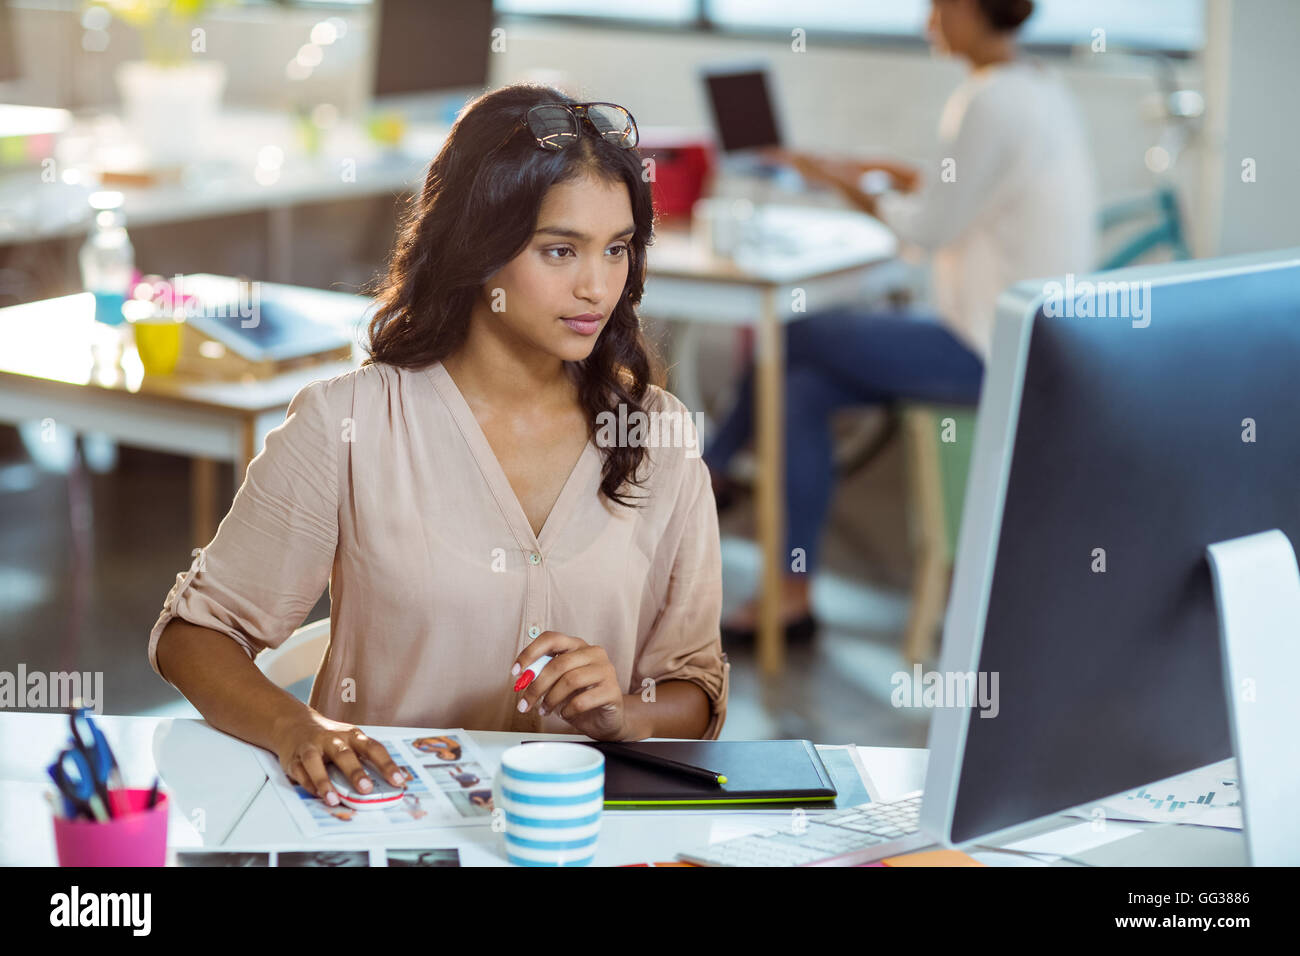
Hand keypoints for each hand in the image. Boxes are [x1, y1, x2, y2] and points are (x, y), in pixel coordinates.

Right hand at [269, 709, 411, 805]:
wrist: (294, 723)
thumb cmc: (329, 737)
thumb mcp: (350, 741)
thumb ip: (365, 759)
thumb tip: (387, 784)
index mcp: (352, 736)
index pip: (373, 749)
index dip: (387, 765)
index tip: (399, 780)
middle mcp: (332, 739)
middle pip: (345, 754)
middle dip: (356, 772)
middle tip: (367, 789)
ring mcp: (311, 748)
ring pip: (316, 762)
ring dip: (324, 782)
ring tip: (334, 799)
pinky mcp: (294, 758)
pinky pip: (300, 772)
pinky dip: (308, 784)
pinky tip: (316, 795)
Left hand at [512, 632, 630, 740]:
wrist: (605, 718)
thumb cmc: (579, 697)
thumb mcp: (557, 683)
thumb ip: (543, 675)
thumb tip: (523, 678)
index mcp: (577, 645)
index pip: (551, 639)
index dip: (530, 653)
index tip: (516, 672)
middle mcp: (593, 653)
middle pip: (559, 663)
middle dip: (536, 686)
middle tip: (525, 704)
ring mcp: (606, 670)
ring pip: (570, 680)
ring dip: (550, 699)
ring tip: (544, 711)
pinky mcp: (612, 691)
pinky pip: (582, 700)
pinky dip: (567, 710)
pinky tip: (565, 714)